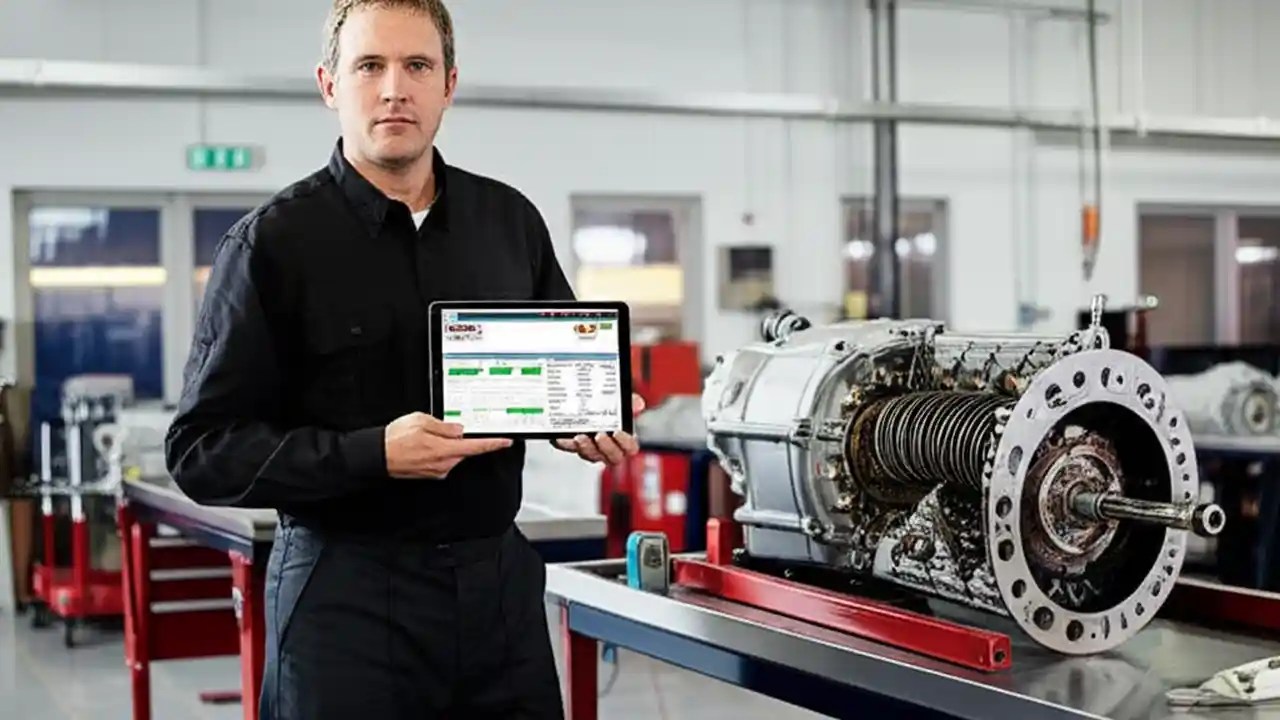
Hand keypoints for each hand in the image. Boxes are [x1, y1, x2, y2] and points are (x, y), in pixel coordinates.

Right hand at [384, 412, 511, 478]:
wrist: (377, 456)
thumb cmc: (395, 439)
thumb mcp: (421, 420)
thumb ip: (445, 426)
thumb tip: (459, 429)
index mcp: (445, 449)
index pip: (477, 447)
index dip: (494, 443)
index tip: (506, 441)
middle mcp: (444, 464)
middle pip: (465, 449)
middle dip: (461, 438)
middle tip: (442, 428)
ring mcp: (438, 470)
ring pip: (453, 454)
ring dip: (447, 444)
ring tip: (425, 436)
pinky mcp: (431, 473)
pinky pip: (442, 460)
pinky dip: (439, 451)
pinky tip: (423, 445)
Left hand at [553, 393, 645, 464]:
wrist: (580, 404)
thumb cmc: (604, 406)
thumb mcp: (617, 401)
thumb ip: (628, 402)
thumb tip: (638, 403)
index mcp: (622, 438)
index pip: (630, 448)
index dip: (626, 443)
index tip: (618, 432)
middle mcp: (608, 447)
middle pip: (613, 457)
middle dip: (606, 448)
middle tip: (599, 435)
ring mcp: (592, 449)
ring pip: (592, 456)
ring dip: (586, 448)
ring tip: (580, 437)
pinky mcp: (574, 446)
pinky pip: (571, 449)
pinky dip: (567, 444)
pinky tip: (563, 437)